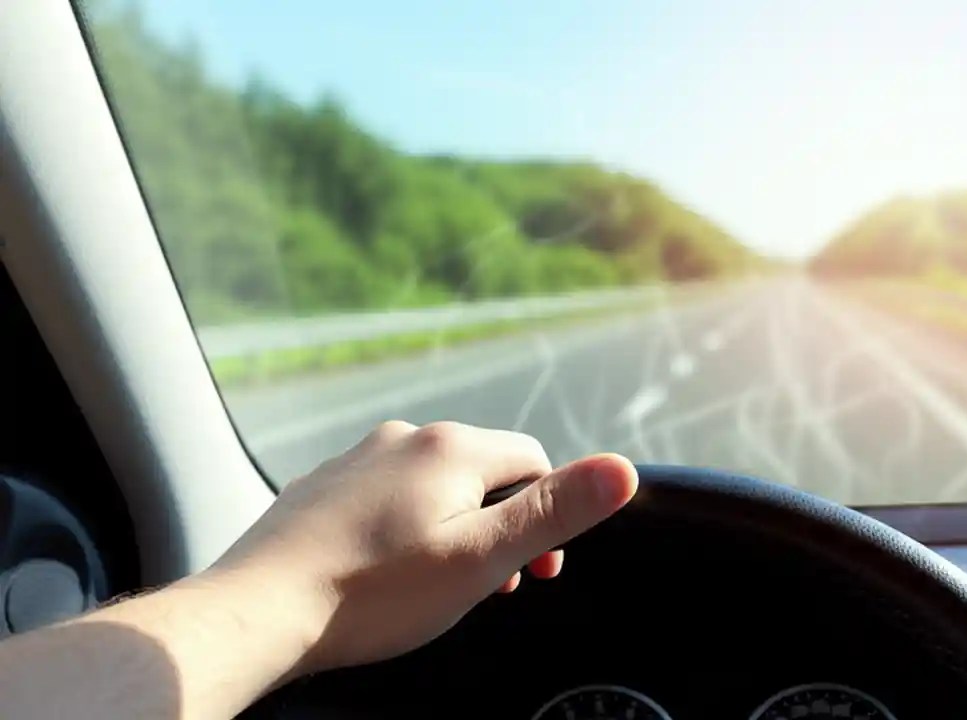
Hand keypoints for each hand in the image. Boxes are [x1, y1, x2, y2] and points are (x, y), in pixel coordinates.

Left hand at [208, 421, 637, 674]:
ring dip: (454, 526)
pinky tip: (386, 572)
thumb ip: (554, 512)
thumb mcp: (482, 559)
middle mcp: (405, 438)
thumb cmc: (373, 594)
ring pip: (433, 484)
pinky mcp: (323, 485)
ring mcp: (358, 458)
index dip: (547, 516)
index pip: (533, 461)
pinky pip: (386, 496)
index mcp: (453, 449)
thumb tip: (623, 468)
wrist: (258, 610)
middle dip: (500, 523)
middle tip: (494, 584)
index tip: (539, 571)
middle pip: (483, 471)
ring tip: (441, 583)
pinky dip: (403, 528)